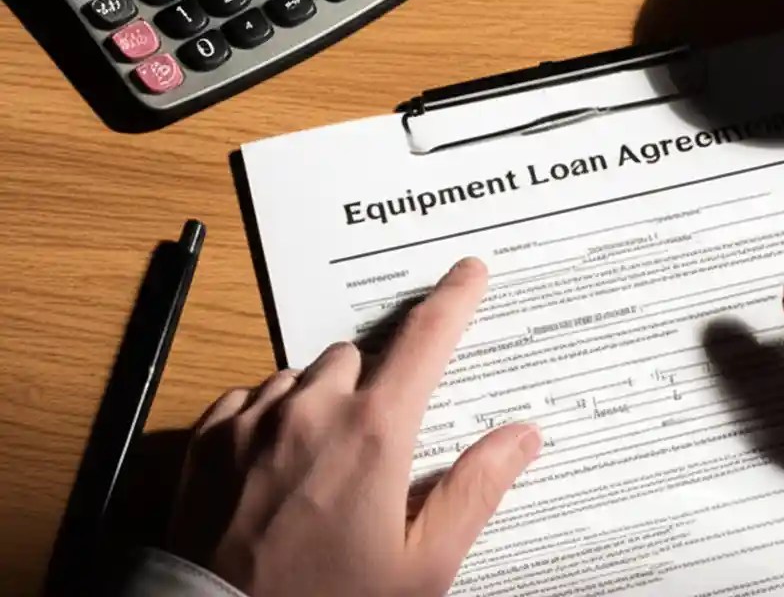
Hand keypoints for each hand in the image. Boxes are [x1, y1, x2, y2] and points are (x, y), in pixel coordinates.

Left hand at [169, 258, 540, 595]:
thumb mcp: (422, 564)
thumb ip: (475, 491)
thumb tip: (522, 435)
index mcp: (375, 432)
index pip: (427, 339)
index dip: (455, 298)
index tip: (470, 271)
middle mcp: (313, 409)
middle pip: (359, 356)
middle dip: (374, 384)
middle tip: (377, 442)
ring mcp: (254, 418)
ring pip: (302, 375)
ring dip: (320, 400)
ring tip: (321, 464)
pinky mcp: (208, 436)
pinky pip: (251, 397)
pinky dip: (269, 417)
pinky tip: (275, 465)